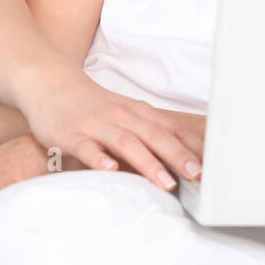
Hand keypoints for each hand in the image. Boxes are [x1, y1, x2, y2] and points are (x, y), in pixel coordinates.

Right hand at [18, 66, 204, 192]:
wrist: (49, 82)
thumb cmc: (93, 104)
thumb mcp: (127, 113)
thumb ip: (152, 131)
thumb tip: (187, 153)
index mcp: (138, 113)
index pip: (172, 129)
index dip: (194, 147)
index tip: (215, 166)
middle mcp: (121, 116)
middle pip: (155, 136)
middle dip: (179, 156)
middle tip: (199, 176)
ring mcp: (96, 125)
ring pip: (126, 143)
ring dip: (148, 163)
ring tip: (165, 182)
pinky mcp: (71, 134)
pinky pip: (87, 148)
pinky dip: (100, 159)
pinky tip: (111, 171)